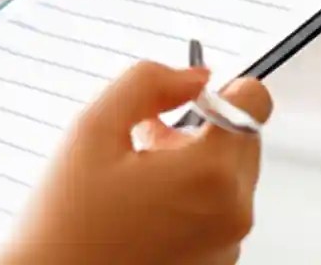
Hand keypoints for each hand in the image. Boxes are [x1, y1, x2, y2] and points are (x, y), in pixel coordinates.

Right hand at [0, 62, 272, 264]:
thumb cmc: (67, 220)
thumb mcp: (93, 129)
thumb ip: (147, 83)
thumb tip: (193, 75)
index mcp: (211, 174)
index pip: (254, 100)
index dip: (215, 90)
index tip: (181, 101)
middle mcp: (233, 213)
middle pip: (242, 137)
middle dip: (199, 129)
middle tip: (144, 141)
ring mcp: (227, 245)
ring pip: (229, 176)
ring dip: (192, 165)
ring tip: (134, 179)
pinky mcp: (215, 264)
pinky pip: (217, 212)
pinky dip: (189, 201)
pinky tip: (141, 209)